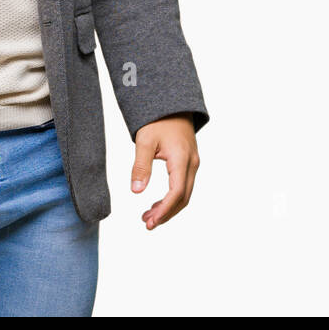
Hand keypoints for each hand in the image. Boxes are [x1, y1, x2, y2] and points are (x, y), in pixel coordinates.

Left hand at [130, 113, 199, 229]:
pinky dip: (172, 198)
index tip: (150, 221)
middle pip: (183, 198)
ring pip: (185, 194)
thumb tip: (136, 192)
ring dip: (168, 208)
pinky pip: (183, 186)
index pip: (176, 193)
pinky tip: (157, 204)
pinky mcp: (189, 163)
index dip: (164, 210)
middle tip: (147, 223)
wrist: (172, 106)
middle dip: (166, 214)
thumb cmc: (158, 121)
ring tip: (148, 217)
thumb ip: (140, 166)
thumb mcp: (144, 141)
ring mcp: (193, 164)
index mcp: (181, 159)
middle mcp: (191, 164)